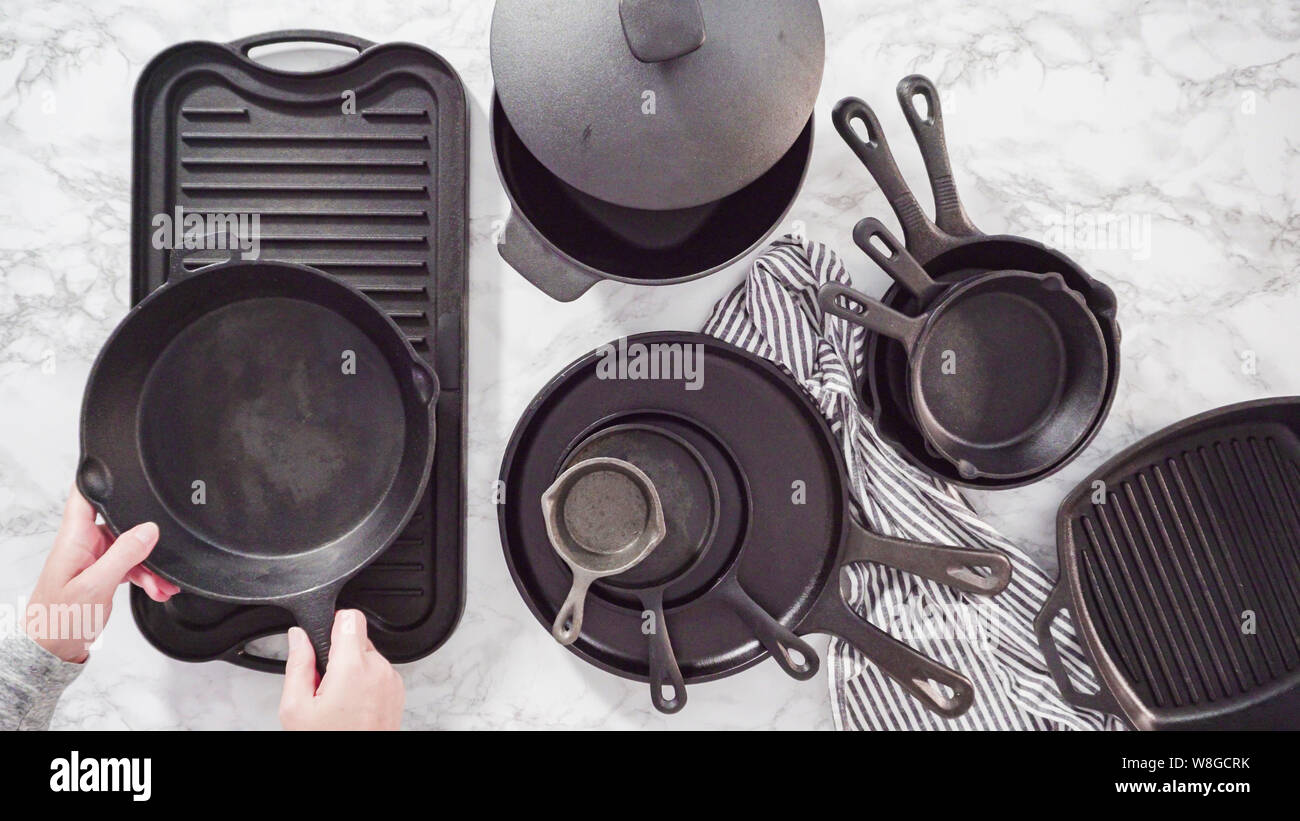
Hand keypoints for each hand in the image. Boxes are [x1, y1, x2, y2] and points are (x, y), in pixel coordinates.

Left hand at [27, 487, 179, 662]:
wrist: (51, 652)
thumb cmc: (60, 621)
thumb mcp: (97, 586)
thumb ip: (124, 554)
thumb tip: (149, 529)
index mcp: (73, 539)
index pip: (84, 496)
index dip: (102, 479)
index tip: (128, 473)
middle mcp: (82, 545)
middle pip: (119, 524)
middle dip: (145, 540)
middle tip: (163, 558)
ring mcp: (91, 560)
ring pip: (128, 548)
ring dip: (149, 564)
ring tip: (163, 584)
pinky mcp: (99, 575)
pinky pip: (127, 566)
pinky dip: (144, 576)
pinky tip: (157, 588)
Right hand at [279, 610, 404, 730]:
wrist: (354, 773)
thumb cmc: (327, 741)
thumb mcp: (296, 707)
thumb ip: (298, 664)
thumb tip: (297, 637)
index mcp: (353, 667)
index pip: (350, 618)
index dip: (332, 624)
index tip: (323, 639)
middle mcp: (379, 670)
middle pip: (357, 638)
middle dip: (338, 654)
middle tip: (324, 685)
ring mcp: (391, 680)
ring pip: (368, 656)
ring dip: (352, 669)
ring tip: (337, 700)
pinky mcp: (397, 691)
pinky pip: (378, 673)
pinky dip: (365, 682)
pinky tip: (351, 705)